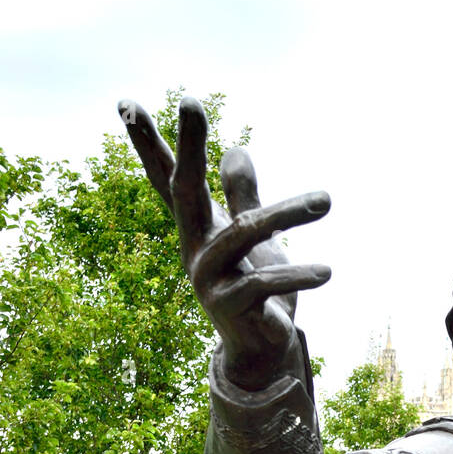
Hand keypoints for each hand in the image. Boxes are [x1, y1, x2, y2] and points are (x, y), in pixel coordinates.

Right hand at [117, 96, 330, 391]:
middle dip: (189, 145)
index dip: (149, 143)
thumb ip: (244, 198)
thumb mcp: (255, 239)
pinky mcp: (231, 309)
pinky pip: (265, 283)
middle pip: (184, 189)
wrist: (263, 351)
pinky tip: (327, 271)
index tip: (125, 101)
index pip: (169, 179)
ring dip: (287, 213)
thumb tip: (236, 149)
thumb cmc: (258, 291)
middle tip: (189, 101)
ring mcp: (209, 280)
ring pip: (243, 232)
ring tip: (326, 200)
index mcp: (198, 230)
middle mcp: (195, 250)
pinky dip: (298, 275)